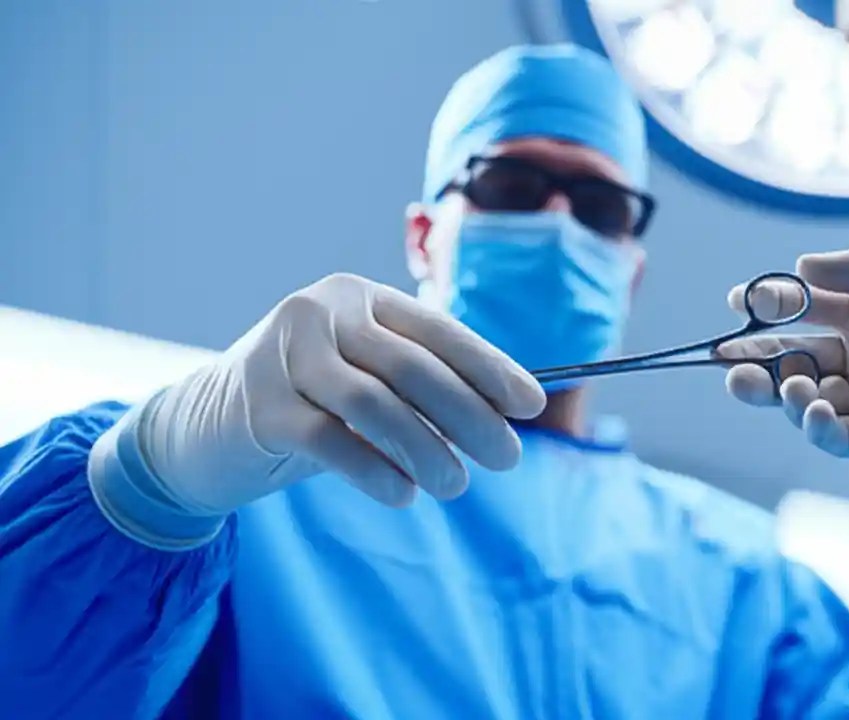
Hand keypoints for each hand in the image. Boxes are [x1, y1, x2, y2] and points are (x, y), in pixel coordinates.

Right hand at [89, 273, 545, 547]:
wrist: (202, 430)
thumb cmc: (309, 404)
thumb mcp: (366, 380)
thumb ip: (420, 387)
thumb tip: (501, 417)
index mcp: (360, 298)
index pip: (439, 330)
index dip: (490, 367)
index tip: (533, 405)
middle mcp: (322, 313)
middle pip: (413, 366)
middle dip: (470, 416)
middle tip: (508, 459)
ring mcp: (284, 356)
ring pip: (375, 404)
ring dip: (427, 450)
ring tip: (456, 487)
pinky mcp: (258, 408)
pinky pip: (331, 441)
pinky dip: (375, 471)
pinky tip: (403, 496)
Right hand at [720, 247, 848, 464]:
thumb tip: (800, 268)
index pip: (796, 309)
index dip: (762, 306)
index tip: (738, 301)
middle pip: (787, 362)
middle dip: (751, 362)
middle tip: (727, 362)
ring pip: (806, 403)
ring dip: (779, 397)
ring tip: (781, 386)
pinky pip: (844, 439)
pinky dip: (819, 430)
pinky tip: (814, 412)